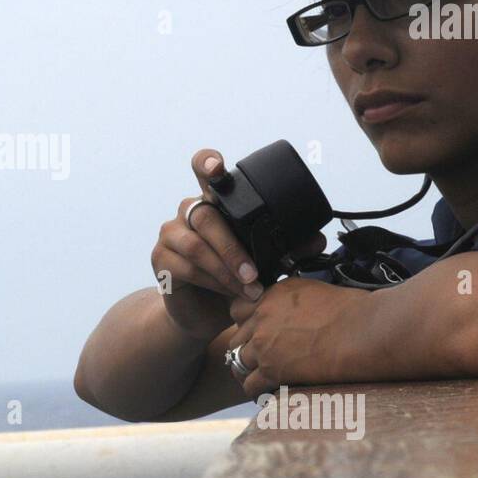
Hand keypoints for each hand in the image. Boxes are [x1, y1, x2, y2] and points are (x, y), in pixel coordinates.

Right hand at [150, 148, 325, 341]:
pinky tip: (228, 293)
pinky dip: (211, 281)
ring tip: (248, 288)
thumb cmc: (234, 280)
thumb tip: (317, 239)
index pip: (203, 171)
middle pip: (206, 216)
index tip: (216, 166)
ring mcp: (171, 234)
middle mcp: (189, 212)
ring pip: (195, 245)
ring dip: (225, 269)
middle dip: (232, 247)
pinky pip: (185, 266)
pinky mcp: (160, 259)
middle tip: (255, 272)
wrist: (204, 315)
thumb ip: (287, 249)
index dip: (206, 163)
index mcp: (213, 202)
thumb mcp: (264, 262)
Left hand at [225, 276, 371, 398]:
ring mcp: (264, 344)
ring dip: (249, 370)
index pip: (238, 309)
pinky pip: (250, 384)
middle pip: (235, 338)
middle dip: (246, 348)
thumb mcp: (313, 291)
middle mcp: (262, 316)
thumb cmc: (353, 310)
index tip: (257, 333)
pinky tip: (267, 393)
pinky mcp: (272, 370)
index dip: (246, 323)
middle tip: (260, 359)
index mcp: (272, 294)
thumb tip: (289, 312)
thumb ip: (290, 301)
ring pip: (238, 362)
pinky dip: (256, 391)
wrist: (365, 330)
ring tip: (261, 378)